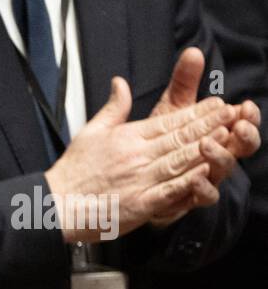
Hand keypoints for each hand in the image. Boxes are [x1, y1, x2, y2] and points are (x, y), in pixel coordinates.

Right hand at [45, 76, 234, 241]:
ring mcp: (139, 180)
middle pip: (179, 137)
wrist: (55, 205)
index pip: (169, 121)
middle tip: (233, 113)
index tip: (217, 103)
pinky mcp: (139, 203)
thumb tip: (120, 83)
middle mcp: (136, 155)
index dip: (197, 112)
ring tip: (228, 135)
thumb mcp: (90, 131)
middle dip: (210, 124)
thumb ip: (113, 108)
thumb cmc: (72, 173)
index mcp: (127, 137)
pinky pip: (169, 189)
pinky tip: (205, 171)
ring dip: (206, 147)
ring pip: (179, 159)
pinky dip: (188, 180)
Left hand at [147, 47, 261, 224]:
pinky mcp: (187, 198)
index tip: (245, 106)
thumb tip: (192, 52)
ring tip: (208, 144)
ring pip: (224, 170)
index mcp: (215, 133)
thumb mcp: (170, 109)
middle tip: (238, 125)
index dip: (246, 116)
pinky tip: (198, 177)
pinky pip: (202, 196)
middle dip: (244, 135)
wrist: (130, 179)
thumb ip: (183, 83)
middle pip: (241, 146)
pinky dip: (202, 187)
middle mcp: (216, 155)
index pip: (239, 122)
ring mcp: (204, 178)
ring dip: (220, 157)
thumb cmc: (157, 143)